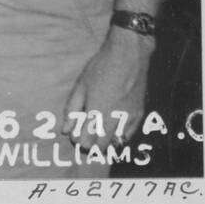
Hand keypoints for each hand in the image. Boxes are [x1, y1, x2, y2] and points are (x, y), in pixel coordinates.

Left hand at [63, 28, 153, 154]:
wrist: (127, 56)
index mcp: (96, 112)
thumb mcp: (80, 86)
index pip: (85, 142)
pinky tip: (112, 126)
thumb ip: (72, 110)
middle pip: (100, 147)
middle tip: (85, 134)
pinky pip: (128, 136)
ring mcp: (129, 118)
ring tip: (98, 131)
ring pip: (116, 144)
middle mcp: (114, 119)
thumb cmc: (100, 68)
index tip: (75, 133)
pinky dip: (119, 136)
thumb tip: (65, 130)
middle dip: (90, 144)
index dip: (77, 140)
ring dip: (105, 142)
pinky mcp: (139, 115)